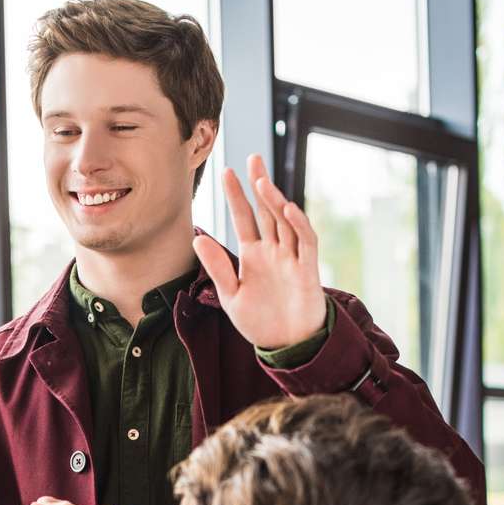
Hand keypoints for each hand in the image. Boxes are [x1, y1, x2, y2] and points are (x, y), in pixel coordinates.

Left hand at [194, 154, 325, 350]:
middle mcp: (273, 250)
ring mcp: (291, 257)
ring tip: (262, 182)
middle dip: (260, 185)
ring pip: (285, 221)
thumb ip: (216, 268)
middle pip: (266, 210)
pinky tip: (287, 209)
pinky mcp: (307, 269)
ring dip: (275, 201)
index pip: (244, 218)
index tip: (226, 173)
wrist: (286, 345)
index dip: (236, 196)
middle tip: (252, 159)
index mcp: (253, 255)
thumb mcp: (231, 296)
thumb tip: (197, 238)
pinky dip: (298, 225)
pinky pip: (305, 242)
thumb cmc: (260, 322)